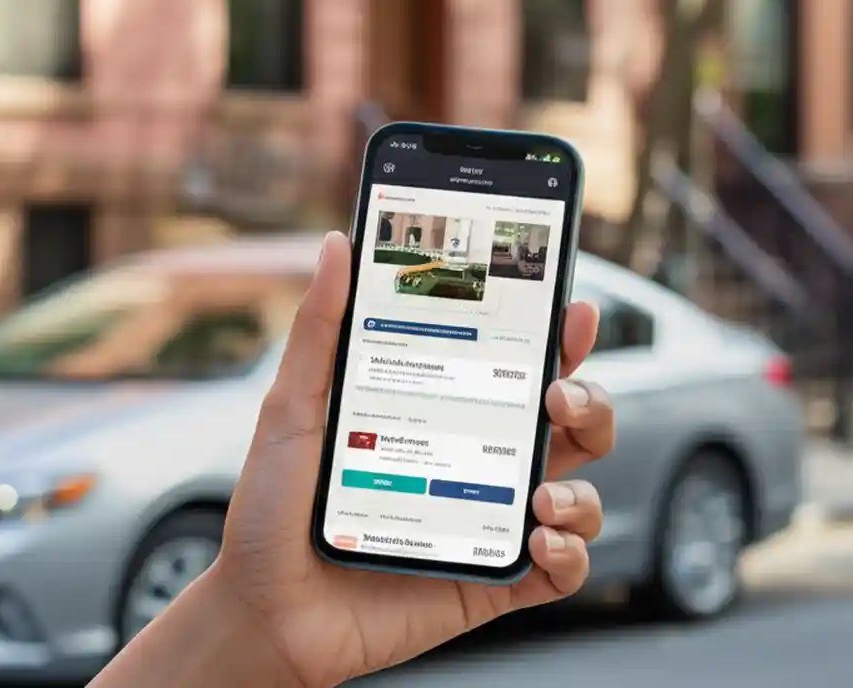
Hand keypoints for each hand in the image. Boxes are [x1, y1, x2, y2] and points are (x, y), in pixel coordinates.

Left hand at [213, 231, 614, 686]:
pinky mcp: (489, 583)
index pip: (512, 366)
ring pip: (577, 490)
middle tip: (559, 396)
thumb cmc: (270, 508)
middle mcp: (472, 462)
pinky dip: (570, 553)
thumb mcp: (292, 409)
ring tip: (540, 490)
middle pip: (566, 423)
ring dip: (582, 482)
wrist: (262, 608)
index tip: (572, 305)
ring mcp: (484, 522)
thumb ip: (319, 330)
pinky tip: (539, 539)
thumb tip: (337, 244)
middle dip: (589, 400)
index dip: (555, 336)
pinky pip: (559, 571)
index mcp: (438, 414)